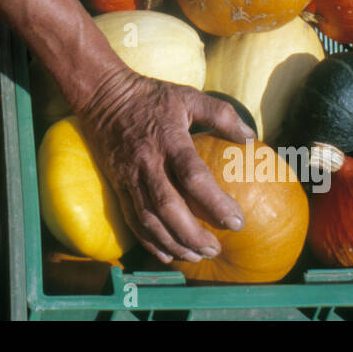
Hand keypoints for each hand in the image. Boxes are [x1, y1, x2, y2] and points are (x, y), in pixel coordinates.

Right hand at [79, 68, 255, 263]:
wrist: (102, 96)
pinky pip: (132, 218)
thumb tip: (250, 136)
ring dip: (173, 242)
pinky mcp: (118, 184)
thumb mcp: (188, 95)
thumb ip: (221, 114)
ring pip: (150, 218)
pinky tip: (167, 254)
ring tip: (197, 256)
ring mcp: (130, 176)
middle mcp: (148, 162)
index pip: (193, 177)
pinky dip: (149, 240)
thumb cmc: (151, 97)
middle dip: (193, 234)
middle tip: (216, 249)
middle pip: (169, 207)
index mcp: (169, 140)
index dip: (215, 202)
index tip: (236, 222)